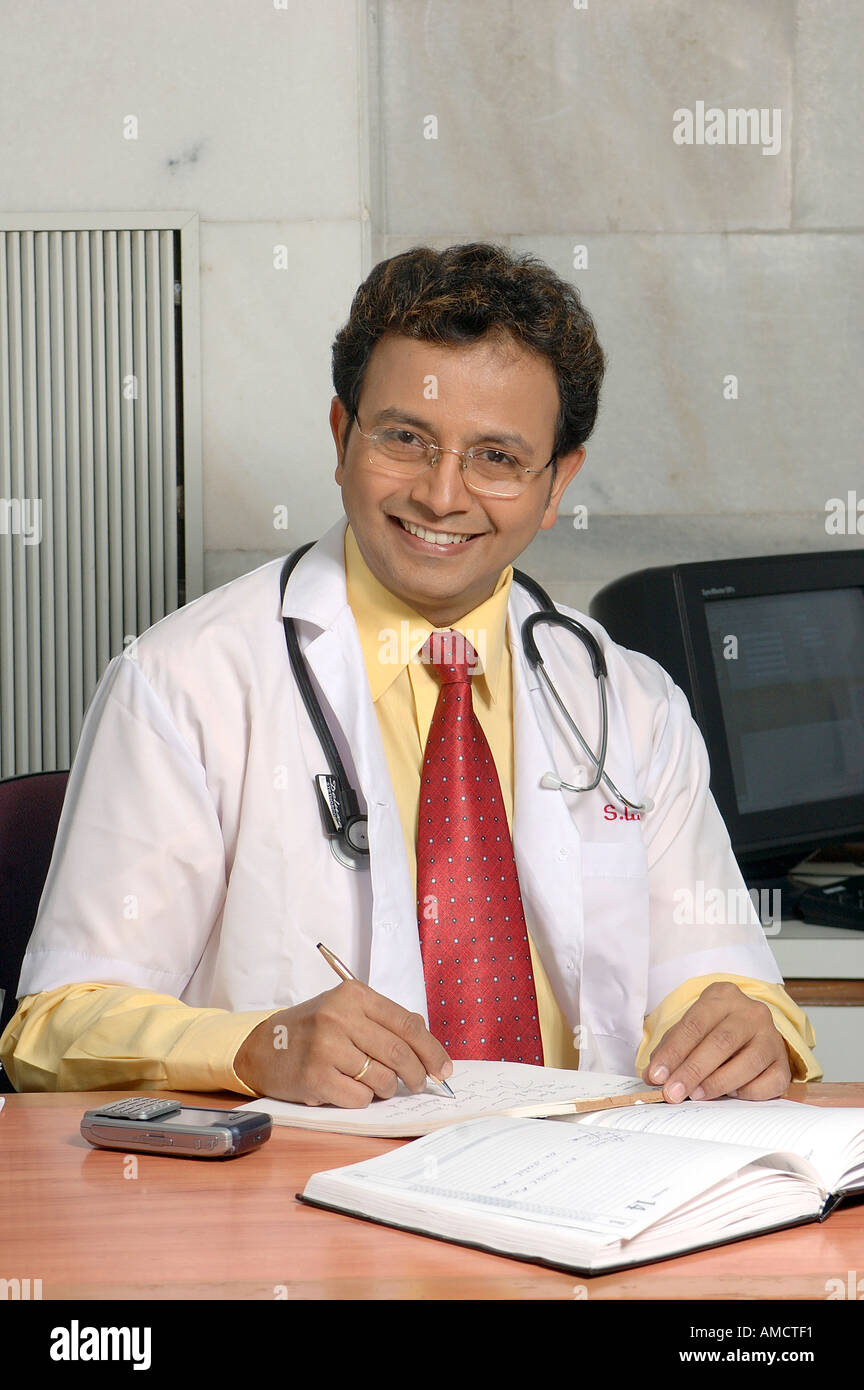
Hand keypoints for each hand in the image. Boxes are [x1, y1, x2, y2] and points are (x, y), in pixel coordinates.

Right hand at [233, 979, 451, 1106]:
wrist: (264, 1047)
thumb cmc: (313, 1029)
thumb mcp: (347, 1011)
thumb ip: (384, 1023)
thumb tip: (428, 1050)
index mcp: (354, 995)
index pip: (407, 1024)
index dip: (431, 1050)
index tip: (443, 1068)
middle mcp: (340, 1017)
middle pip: (399, 1053)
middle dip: (416, 1075)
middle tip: (419, 1084)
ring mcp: (326, 1048)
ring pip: (382, 1079)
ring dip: (387, 1088)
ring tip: (374, 1083)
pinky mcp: (316, 1078)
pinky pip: (360, 1097)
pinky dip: (363, 1098)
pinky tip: (348, 1088)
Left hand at [642, 981, 791, 1102]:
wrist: (751, 1033)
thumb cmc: (713, 1031)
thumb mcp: (690, 1030)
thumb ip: (670, 1050)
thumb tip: (653, 1076)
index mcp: (723, 997)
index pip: (695, 1024)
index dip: (673, 1052)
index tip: (656, 1075)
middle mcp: (752, 1013)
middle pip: (721, 1042)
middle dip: (693, 1070)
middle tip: (673, 1092)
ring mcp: (772, 1037)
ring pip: (748, 1062)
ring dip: (717, 1083)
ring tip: (696, 1095)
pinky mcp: (784, 1064)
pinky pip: (768, 1083)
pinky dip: (746, 1092)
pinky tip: (730, 1094)